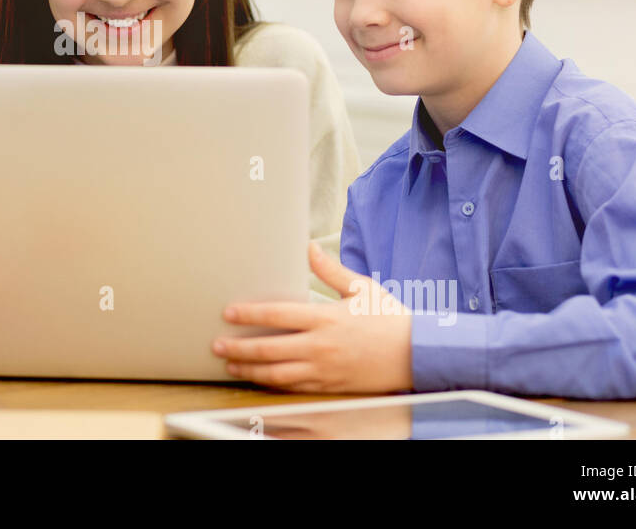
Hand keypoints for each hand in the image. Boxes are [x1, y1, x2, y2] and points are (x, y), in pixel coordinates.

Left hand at [211, 242, 413, 393]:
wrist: (418, 355)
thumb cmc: (390, 319)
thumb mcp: (361, 288)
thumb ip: (330, 270)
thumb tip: (309, 247)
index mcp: (325, 318)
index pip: (277, 315)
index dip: (249, 314)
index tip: (228, 313)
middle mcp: (321, 346)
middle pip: (269, 348)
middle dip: (239, 347)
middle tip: (217, 344)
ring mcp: (325, 370)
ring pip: (277, 373)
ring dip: (250, 369)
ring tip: (230, 363)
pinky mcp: (331, 386)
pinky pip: (295, 388)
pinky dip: (273, 384)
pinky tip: (260, 378)